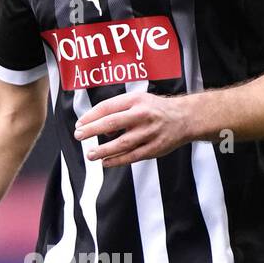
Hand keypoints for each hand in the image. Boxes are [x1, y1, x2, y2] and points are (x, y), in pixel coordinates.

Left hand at [73, 92, 190, 166]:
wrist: (185, 118)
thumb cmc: (156, 109)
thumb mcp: (139, 100)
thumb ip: (120, 110)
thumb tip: (99, 127)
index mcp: (136, 100)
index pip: (108, 107)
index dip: (91, 116)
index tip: (80, 124)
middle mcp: (142, 115)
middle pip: (112, 123)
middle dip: (92, 130)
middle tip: (78, 135)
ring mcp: (149, 132)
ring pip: (122, 143)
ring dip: (103, 150)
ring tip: (90, 154)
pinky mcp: (155, 148)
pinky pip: (133, 156)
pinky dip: (117, 160)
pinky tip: (106, 162)